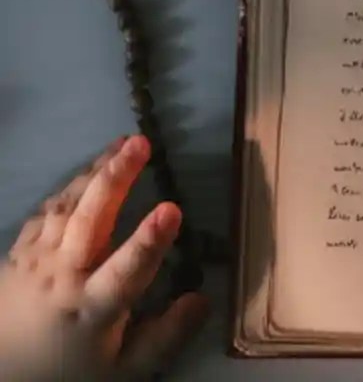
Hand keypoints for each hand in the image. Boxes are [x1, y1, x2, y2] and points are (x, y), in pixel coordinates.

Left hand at [0, 136, 208, 381]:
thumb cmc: (72, 374)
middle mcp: (63, 277)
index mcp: (94, 308)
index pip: (128, 268)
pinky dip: (66, 190)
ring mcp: (35, 263)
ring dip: (93, 172)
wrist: (3, 380)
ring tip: (120, 145)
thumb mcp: (126, 371)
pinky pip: (42, 215)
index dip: (151, 239)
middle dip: (116, 178)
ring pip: (65, 208)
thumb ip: (166, 336)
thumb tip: (202, 298)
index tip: (172, 209)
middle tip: (140, 143)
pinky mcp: (17, 258)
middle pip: (89, 220)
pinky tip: (82, 176)